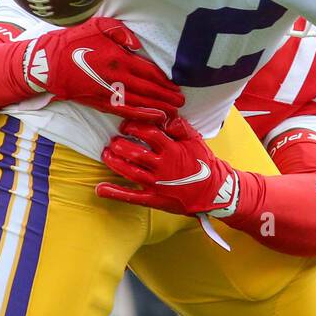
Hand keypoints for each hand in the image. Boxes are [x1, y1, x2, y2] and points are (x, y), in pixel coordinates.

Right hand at [29, 17, 185, 119]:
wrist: (47, 63)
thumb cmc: (72, 41)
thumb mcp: (98, 26)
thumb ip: (121, 33)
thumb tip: (137, 44)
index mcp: (119, 58)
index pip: (149, 72)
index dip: (164, 81)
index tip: (177, 86)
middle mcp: (117, 77)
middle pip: (148, 89)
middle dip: (166, 97)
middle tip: (181, 102)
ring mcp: (108, 92)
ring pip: (139, 102)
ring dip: (158, 108)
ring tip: (173, 112)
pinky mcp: (99, 102)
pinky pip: (124, 110)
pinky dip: (140, 115)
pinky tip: (153, 118)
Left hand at [96, 117, 240, 217]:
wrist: (215, 192)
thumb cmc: (205, 165)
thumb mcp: (197, 141)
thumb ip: (181, 127)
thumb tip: (166, 116)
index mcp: (172, 149)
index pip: (149, 133)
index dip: (134, 127)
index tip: (126, 125)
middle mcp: (162, 166)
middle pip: (135, 151)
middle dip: (120, 144)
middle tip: (113, 139)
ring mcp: (156, 184)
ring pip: (129, 171)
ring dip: (114, 161)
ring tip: (106, 153)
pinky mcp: (154, 199)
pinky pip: (131, 196)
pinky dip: (114, 192)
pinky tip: (100, 189)